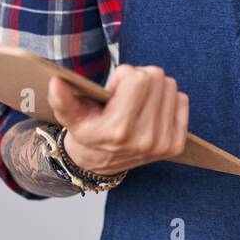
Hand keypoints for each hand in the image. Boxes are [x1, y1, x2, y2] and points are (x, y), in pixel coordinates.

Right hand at [46, 64, 188, 175]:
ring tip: (137, 102)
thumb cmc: (88, 133)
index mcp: (118, 130)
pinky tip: (151, 110)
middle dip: (139, 78)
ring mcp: (163, 143)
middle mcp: (144, 139)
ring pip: (170, 86)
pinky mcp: (176, 144)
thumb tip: (56, 82)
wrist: (100, 164)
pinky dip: (168, 99)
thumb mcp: (70, 117)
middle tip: (126, 93)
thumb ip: (62, 99)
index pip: (138, 78)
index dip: (123, 75)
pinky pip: (182, 100)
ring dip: (154, 88)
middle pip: (157, 77)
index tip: (113, 89)